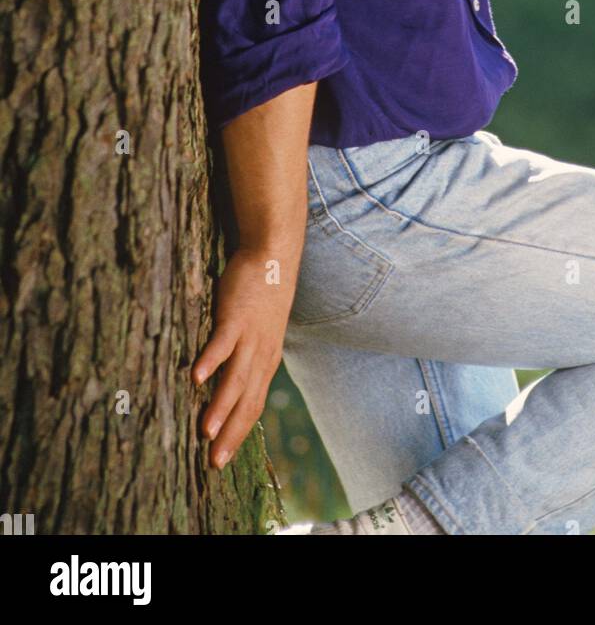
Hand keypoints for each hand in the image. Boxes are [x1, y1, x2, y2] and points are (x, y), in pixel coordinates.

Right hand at [192, 244, 290, 469]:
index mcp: (265, 362)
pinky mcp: (236, 315)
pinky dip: (211, 360)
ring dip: (220, 406)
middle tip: (214, 463)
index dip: (239, 434)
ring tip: (204, 432)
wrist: (274, 257)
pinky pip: (223, 342)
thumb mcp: (260, 333)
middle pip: (247, 402)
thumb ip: (247, 356)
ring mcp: (250, 336)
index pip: (253, 406)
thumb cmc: (262, 295)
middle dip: (230, 434)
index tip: (222, 460)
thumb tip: (230, 381)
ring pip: (236, 378)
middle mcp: (261, 355)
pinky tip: (195, 377)